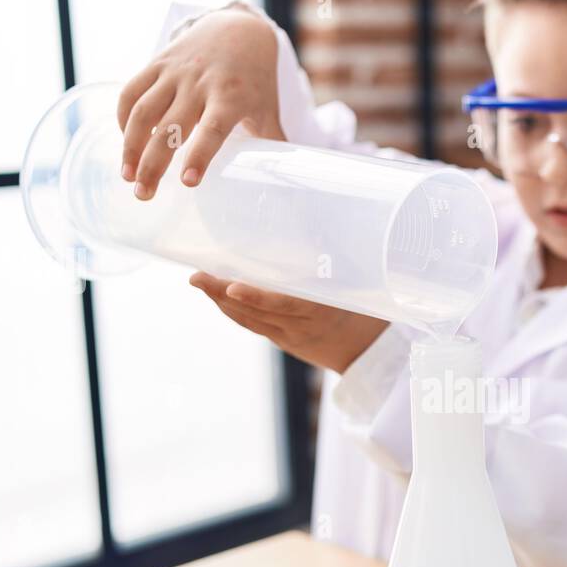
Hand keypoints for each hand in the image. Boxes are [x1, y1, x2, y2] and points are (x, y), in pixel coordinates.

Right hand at [118, 6, 284, 200]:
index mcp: (232, 98)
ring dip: (130, 147)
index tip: (187, 182)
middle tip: (143, 194)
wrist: (237, 29)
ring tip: (128, 176)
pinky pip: (131, 92)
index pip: (213, 130)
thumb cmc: (254, 79)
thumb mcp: (267, 110)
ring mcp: (175, 72)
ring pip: (142, 112)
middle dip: (152, 164)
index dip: (199, 155)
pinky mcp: (157, 63)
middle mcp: (200, 84)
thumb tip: (285, 183)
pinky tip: (127, 143)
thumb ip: (271, 144)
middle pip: (168, 128)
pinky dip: (124, 119)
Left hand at [189, 272, 388, 373]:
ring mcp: (291, 337)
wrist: (369, 352)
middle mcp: (302, 327)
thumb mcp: (355, 284)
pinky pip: (253, 326)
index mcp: (322, 312)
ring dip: (221, 301)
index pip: (284, 305)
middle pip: (255, 313)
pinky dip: (233, 310)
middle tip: (196, 276)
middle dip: (222, 295)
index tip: (232, 286)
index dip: (256, 298)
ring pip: (249, 320)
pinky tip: (217, 295)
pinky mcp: (284, 341)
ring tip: (199, 280)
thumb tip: (313, 214)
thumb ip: (334, 257)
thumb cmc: (366, 307)